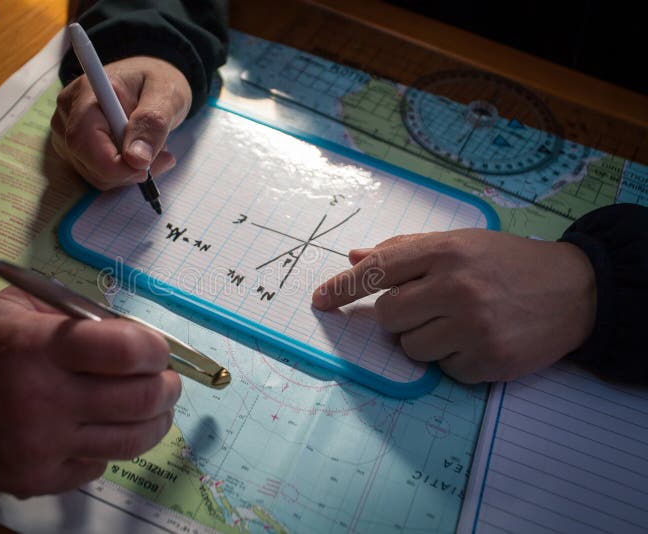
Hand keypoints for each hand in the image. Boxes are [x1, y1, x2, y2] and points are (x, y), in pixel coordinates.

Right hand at [0, 286, 180, 495]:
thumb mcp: (13, 309)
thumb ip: (73, 313)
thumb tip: (132, 330)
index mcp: (36, 347)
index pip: (126, 351)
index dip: (155, 349)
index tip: (156, 349)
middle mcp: (42, 399)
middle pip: (142, 399)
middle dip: (167, 386)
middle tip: (165, 379)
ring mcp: (42, 446)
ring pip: (132, 440)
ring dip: (155, 420)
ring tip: (152, 406)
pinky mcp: (39, 479)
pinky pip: (101, 464)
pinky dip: (110, 445)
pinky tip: (99, 428)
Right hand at [51, 56, 191, 189]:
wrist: (148, 82)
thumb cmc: (155, 82)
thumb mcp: (166, 95)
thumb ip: (152, 123)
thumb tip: (136, 159)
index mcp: (86, 93)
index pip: (84, 142)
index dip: (116, 165)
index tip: (148, 166)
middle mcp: (68, 113)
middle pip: (89, 164)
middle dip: (129, 170)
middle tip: (163, 155)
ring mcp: (66, 133)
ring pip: (95, 175)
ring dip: (129, 171)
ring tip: (150, 147)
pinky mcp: (74, 149)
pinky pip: (98, 175)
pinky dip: (122, 172)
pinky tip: (136, 153)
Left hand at [312, 229, 596, 382]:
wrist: (575, 290)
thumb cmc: (507, 263)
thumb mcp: (459, 242)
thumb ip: (405, 249)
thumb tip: (354, 257)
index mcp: (444, 251)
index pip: (376, 270)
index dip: (342, 287)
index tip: (320, 300)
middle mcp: (456, 287)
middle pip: (387, 316)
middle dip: (399, 315)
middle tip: (430, 305)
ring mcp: (473, 327)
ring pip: (410, 347)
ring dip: (425, 339)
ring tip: (460, 322)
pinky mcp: (488, 360)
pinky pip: (442, 369)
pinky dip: (454, 359)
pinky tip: (479, 339)